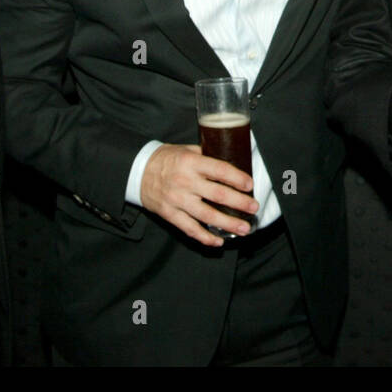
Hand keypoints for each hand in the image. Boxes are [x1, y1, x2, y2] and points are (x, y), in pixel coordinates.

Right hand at [139, 143, 257, 246]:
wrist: (137, 171)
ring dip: (228, 223)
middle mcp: (185, 181)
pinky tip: (218, 241)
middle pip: (218, 194)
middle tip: (254, 208)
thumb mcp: (186, 150)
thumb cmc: (166, 159)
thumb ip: (206, 156)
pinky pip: (190, 229)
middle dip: (239, 203)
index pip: (220, 170)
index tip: (250, 185)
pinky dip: (205, 237)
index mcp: (191, 162)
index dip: (237, 178)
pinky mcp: (170, 214)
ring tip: (244, 228)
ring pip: (207, 215)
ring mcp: (177, 199)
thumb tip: (231, 160)